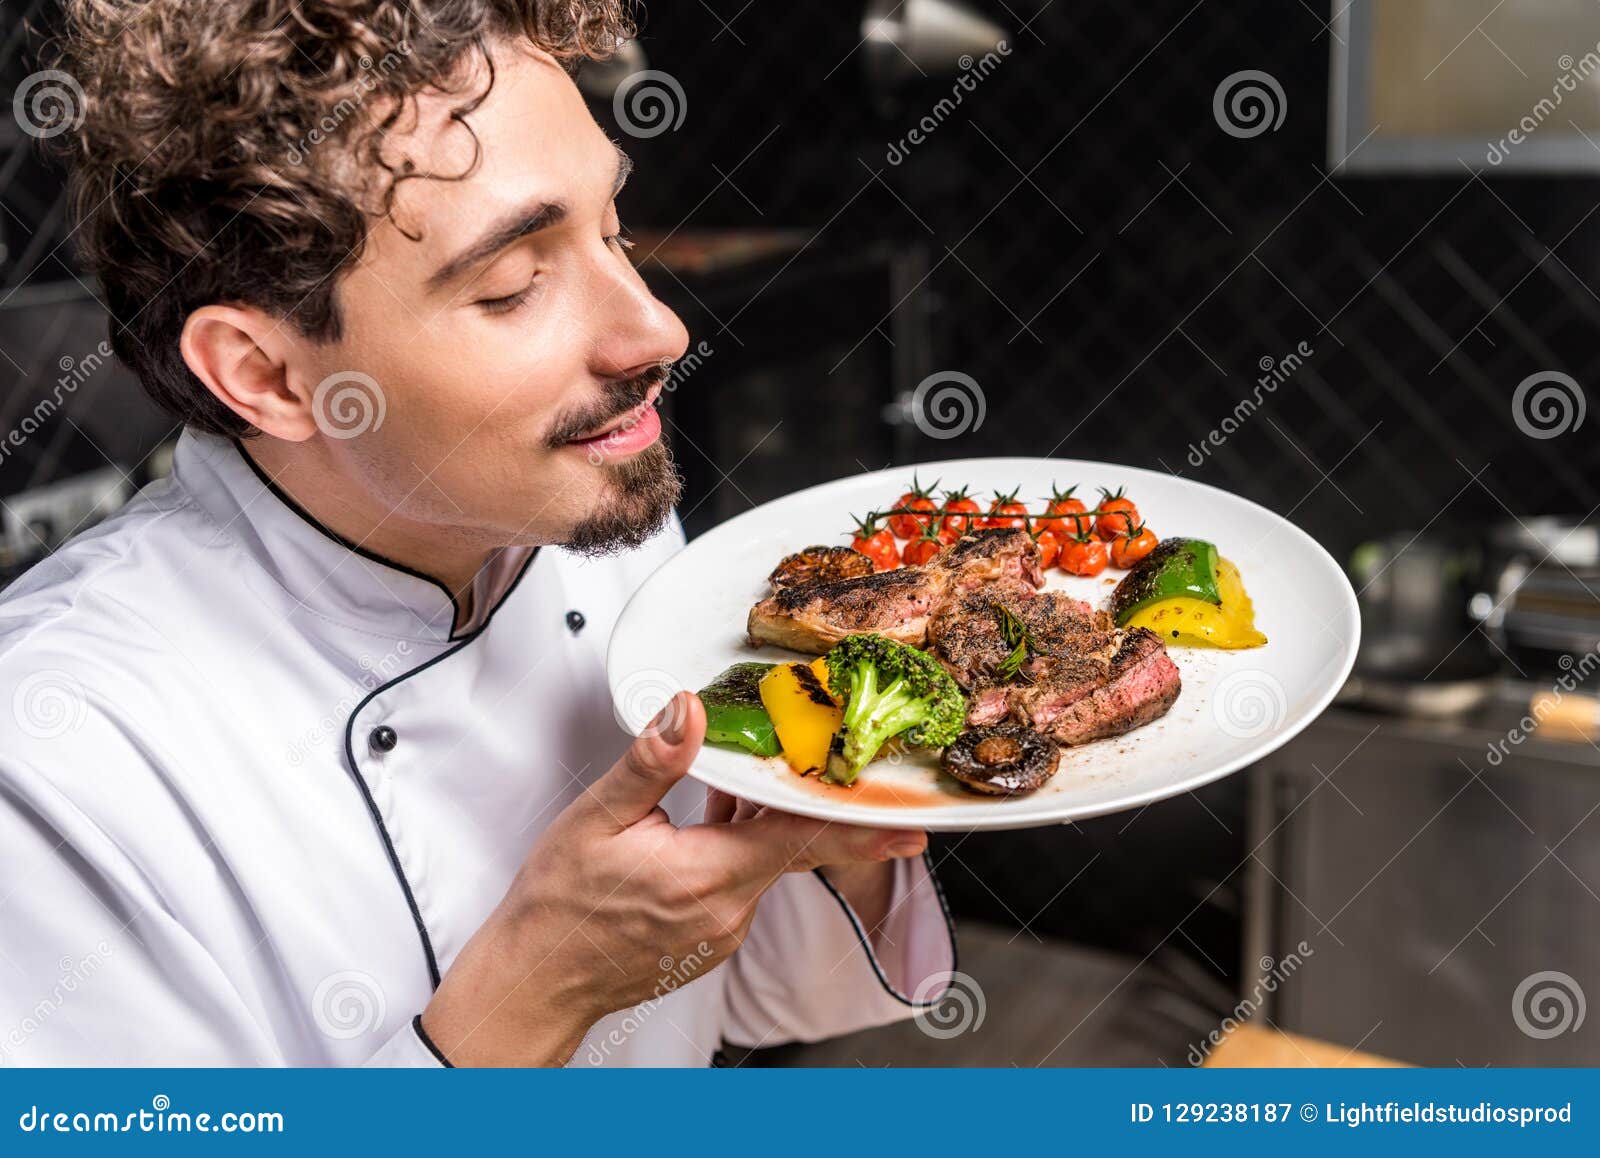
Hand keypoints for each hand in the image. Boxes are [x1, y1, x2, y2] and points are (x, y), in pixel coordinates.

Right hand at [419, 691, 926, 1065]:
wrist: (535, 982)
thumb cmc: (558, 909)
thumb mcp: (598, 820)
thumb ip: (653, 763)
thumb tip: (690, 711)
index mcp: (706, 877)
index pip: (802, 840)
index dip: (858, 824)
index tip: (907, 821)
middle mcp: (726, 911)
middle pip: (796, 849)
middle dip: (834, 819)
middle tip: (885, 797)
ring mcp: (721, 931)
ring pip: (768, 864)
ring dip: (769, 825)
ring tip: (754, 784)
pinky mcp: (710, 938)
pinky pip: (743, 883)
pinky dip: (741, 849)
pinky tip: (711, 821)